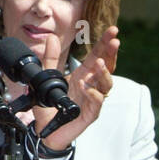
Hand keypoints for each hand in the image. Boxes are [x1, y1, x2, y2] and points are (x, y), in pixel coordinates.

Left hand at [36, 27, 118, 151]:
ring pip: (105, 86)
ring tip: (98, 63)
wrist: (44, 129)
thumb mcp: (47, 77)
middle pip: (107, 68)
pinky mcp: (88, 115)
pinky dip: (92, 94)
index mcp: (84, 75)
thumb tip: (52, 38)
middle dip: (111, 54)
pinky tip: (86, 86)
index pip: (98, 56)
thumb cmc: (51, 105)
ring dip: (103, 73)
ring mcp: (91, 101)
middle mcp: (91, 86)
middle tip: (114, 41)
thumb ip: (51, 58)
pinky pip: (96, 104)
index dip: (105, 44)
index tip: (112, 30)